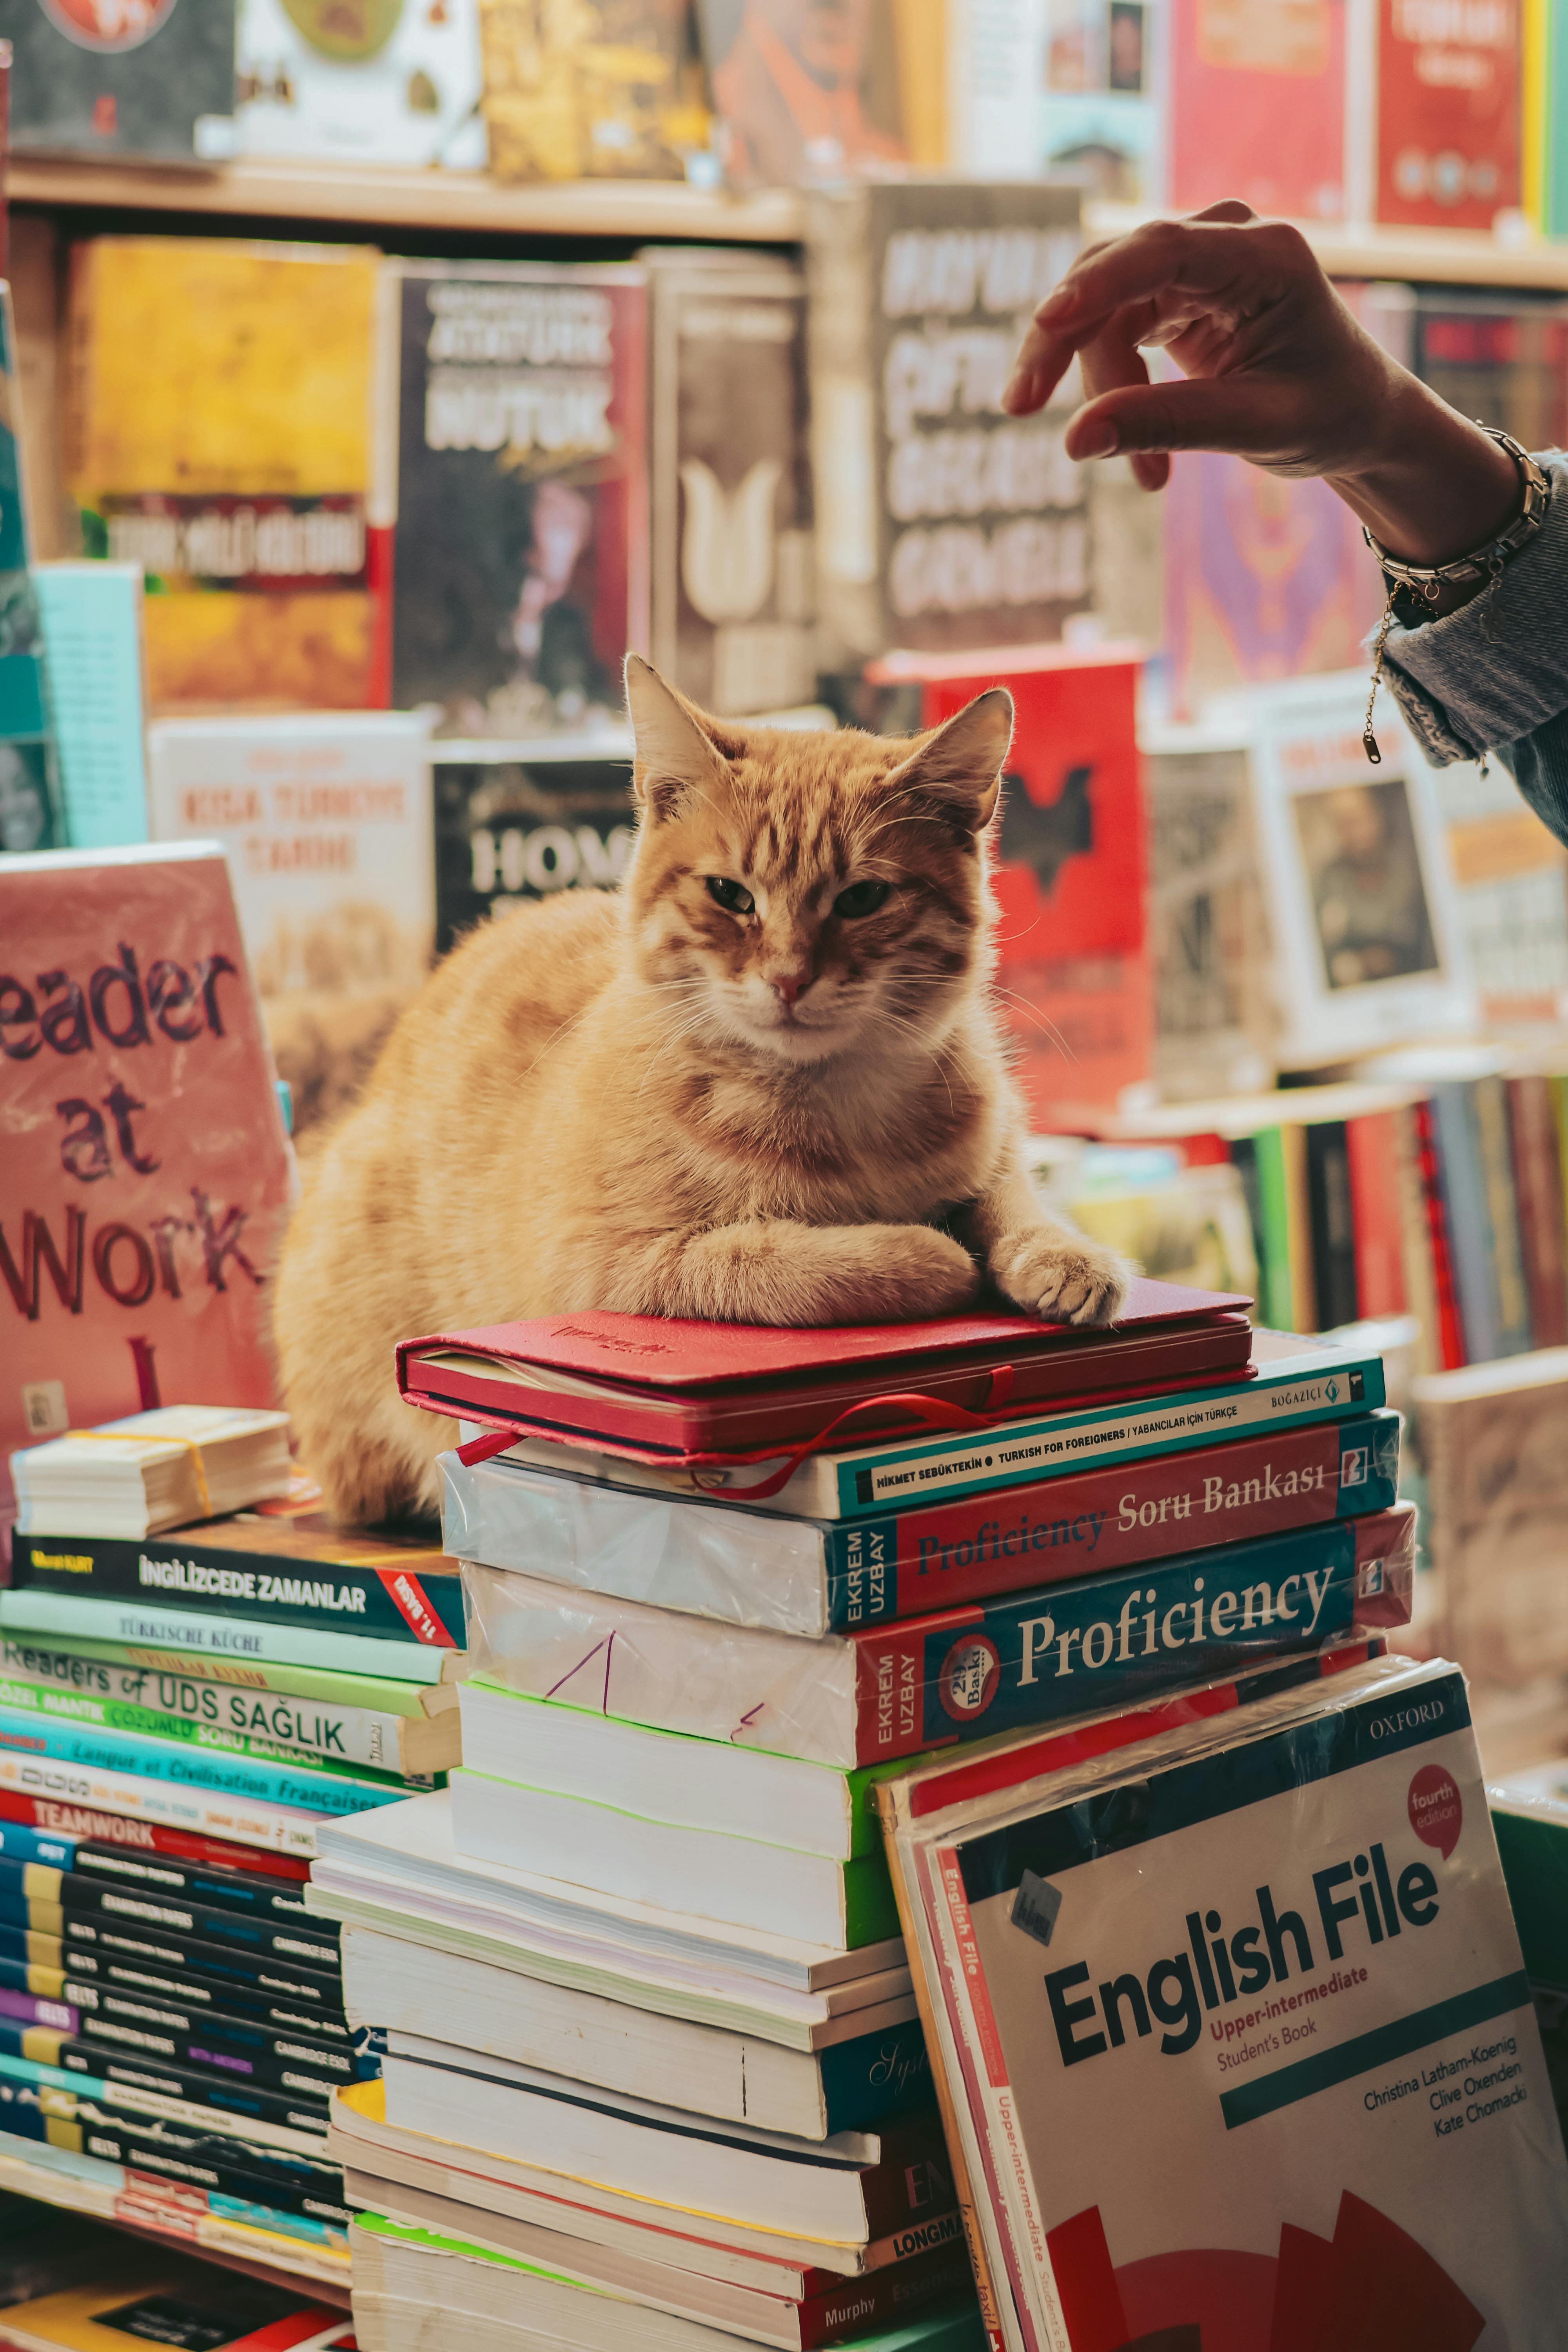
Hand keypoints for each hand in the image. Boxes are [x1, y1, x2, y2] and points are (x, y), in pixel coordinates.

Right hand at [1003, 202, 1522, 584]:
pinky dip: (1114, 393)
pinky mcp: (1173, 293)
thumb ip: (1169, 425)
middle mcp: (1225, 240)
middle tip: (1019, 408)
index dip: (1096, 284)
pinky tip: (1140, 456)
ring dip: (1100, 390)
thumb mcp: (1257, 427)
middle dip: (1064, 342)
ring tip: (1145, 481)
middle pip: (1113, 273)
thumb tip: (1073, 441)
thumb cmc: (1328, 414)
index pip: (1162, 251)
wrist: (1358, 415)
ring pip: (1102, 311)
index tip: (1046, 323)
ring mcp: (1194, 263)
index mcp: (1265, 255)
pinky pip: (1112, 331)